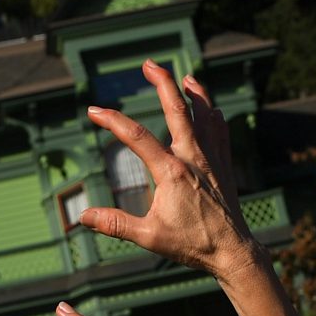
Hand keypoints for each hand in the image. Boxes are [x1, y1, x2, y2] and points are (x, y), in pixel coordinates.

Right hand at [76, 64, 256, 278]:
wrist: (232, 251)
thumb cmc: (192, 245)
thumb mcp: (148, 237)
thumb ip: (115, 223)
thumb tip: (82, 217)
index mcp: (171, 172)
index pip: (136, 136)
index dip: (112, 120)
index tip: (93, 110)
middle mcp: (194, 158)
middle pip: (178, 109)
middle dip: (162, 82)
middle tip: (149, 64)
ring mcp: (212, 158)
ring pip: (205, 113)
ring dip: (194, 91)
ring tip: (184, 77)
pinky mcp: (225, 165)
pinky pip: (221, 130)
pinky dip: (213, 114)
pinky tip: (210, 109)